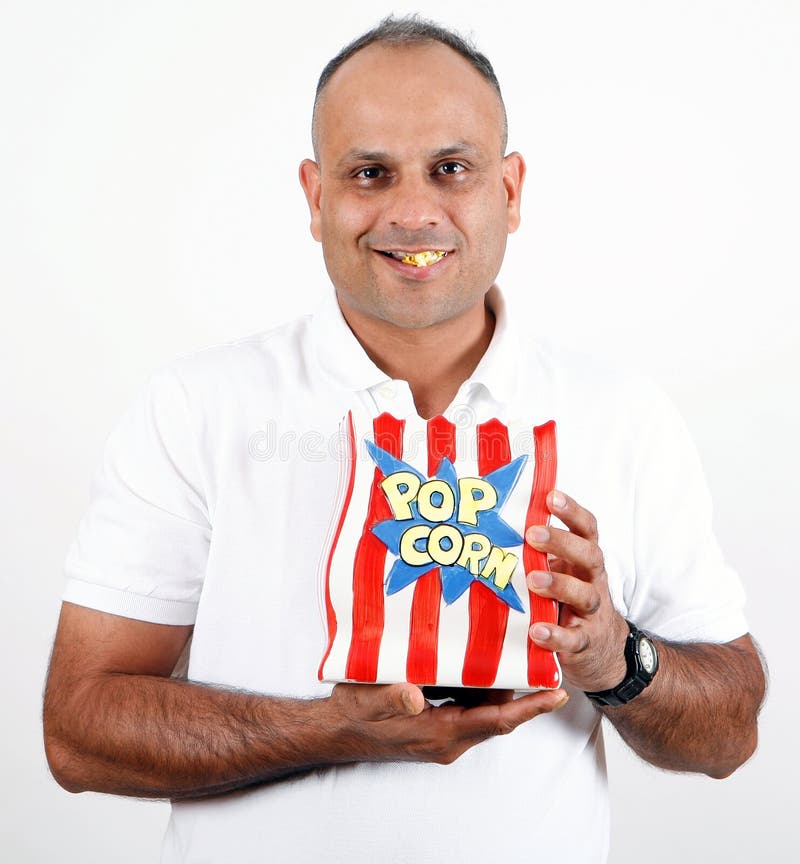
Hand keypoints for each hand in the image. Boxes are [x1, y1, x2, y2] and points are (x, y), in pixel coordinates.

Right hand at [327, 681, 568, 764]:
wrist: (336, 731)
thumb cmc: (353, 714)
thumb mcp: (368, 701)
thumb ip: (392, 698)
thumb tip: (415, 696)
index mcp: (441, 734)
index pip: (497, 721)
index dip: (530, 708)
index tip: (558, 693)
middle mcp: (449, 737)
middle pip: (498, 714)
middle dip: (524, 691)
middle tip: (544, 658)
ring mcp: (443, 732)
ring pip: (484, 708)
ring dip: (501, 685)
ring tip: (519, 651)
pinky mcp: (436, 723)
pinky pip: (469, 705)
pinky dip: (480, 686)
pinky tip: (479, 659)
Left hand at [525, 490, 629, 692]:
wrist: (603, 651)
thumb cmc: (569, 602)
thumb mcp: (560, 573)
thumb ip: (538, 554)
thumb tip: (496, 524)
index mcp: (584, 560)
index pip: (586, 529)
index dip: (572, 511)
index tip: (551, 496)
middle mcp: (592, 581)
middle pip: (588, 556)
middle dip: (562, 542)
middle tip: (533, 534)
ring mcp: (591, 613)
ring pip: (584, 595)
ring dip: (559, 585)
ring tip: (533, 580)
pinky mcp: (584, 644)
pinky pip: (573, 639)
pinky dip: (555, 635)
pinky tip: (536, 630)